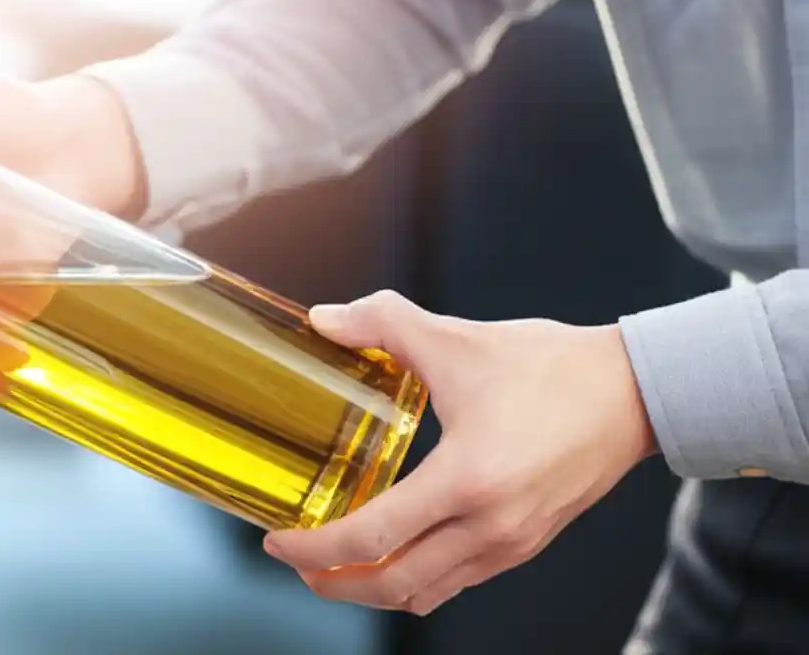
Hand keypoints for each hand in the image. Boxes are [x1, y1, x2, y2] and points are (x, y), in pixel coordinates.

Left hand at [263, 291, 655, 614]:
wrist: (633, 391)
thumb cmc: (550, 367)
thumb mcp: (457, 339)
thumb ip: (382, 324)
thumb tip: (323, 319)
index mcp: (466, 480)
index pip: (371, 537)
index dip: (314, 548)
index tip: (277, 541)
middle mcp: (489, 526)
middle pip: (393, 585)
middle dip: (334, 584)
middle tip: (297, 563)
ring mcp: (511, 543)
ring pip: (426, 593)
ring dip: (373, 588)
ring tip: (337, 565)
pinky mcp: (527, 544)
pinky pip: (458, 582)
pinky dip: (415, 579)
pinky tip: (395, 552)